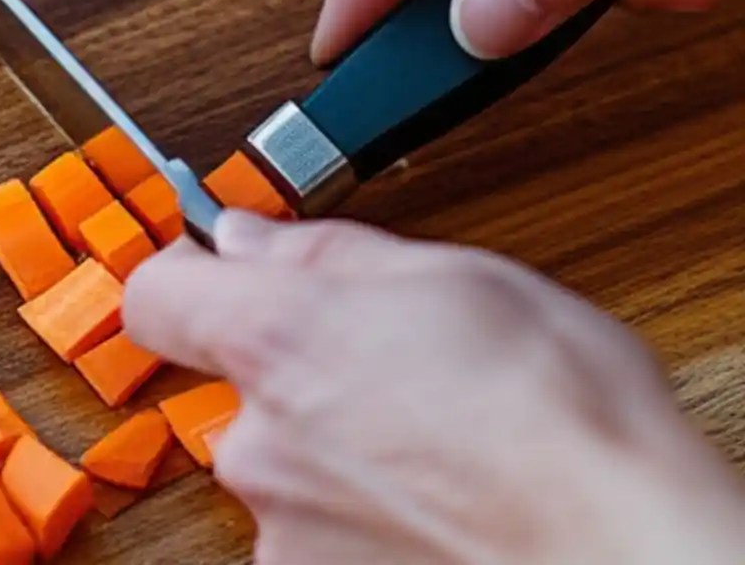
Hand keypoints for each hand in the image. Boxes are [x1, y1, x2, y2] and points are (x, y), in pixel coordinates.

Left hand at [124, 212, 744, 563]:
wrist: (618, 546)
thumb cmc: (560, 415)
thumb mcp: (454, 276)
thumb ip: (322, 254)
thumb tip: (248, 238)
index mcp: (277, 338)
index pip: (154, 297)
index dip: (183, 278)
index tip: (213, 271)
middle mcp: (255, 441)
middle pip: (238, 389)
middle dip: (297, 374)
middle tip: (388, 368)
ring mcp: (279, 525)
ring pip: (280, 463)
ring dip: (332, 448)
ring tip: (429, 443)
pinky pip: (308, 527)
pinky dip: (352, 510)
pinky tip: (428, 497)